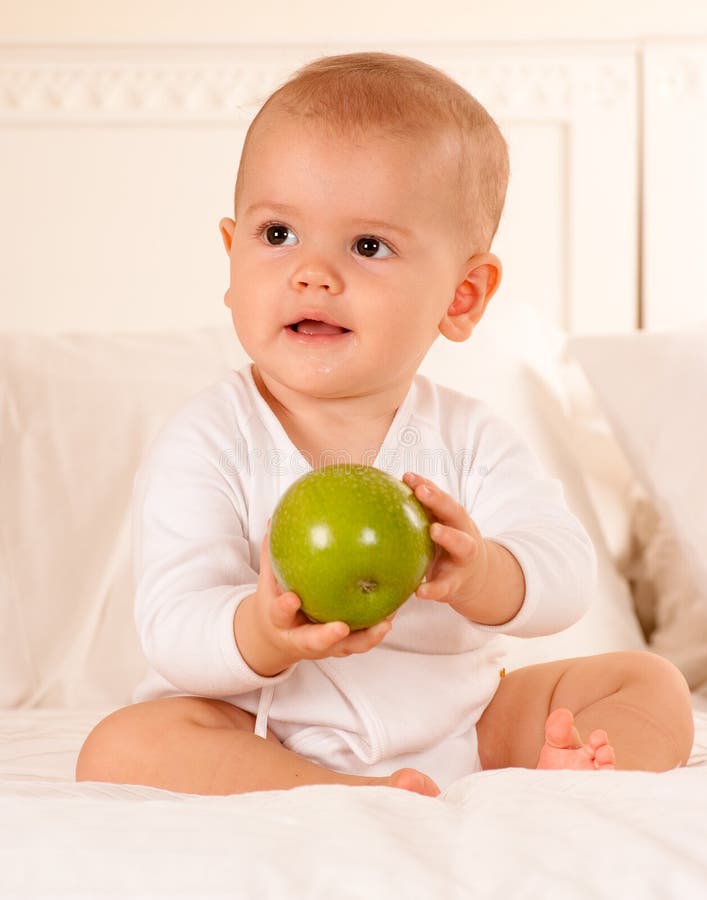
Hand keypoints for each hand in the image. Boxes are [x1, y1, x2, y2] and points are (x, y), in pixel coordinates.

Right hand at [233, 530, 393, 676]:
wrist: (279, 640)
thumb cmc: (277, 605)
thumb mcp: (269, 583)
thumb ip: (272, 555)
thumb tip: (274, 519)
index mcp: (281, 622)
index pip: (280, 614)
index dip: (286, 608)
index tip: (292, 598)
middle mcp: (303, 639)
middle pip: (315, 642)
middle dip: (328, 636)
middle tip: (341, 628)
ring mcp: (325, 647)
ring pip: (347, 646)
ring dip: (367, 637)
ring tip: (385, 623)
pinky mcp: (344, 646)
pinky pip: (363, 639)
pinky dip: (378, 629)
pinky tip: (394, 609)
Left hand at [403, 472, 489, 617]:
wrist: (474, 578)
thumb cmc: (445, 546)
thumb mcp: (436, 527)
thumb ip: (415, 514)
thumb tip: (373, 495)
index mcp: (453, 518)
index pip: (440, 497)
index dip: (426, 485)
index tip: (408, 477)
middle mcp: (462, 532)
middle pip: (454, 512)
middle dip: (439, 500)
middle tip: (421, 491)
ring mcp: (463, 558)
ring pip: (462, 545)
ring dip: (450, 536)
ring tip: (434, 530)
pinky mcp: (457, 584)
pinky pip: (446, 587)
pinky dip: (434, 589)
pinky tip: (419, 592)